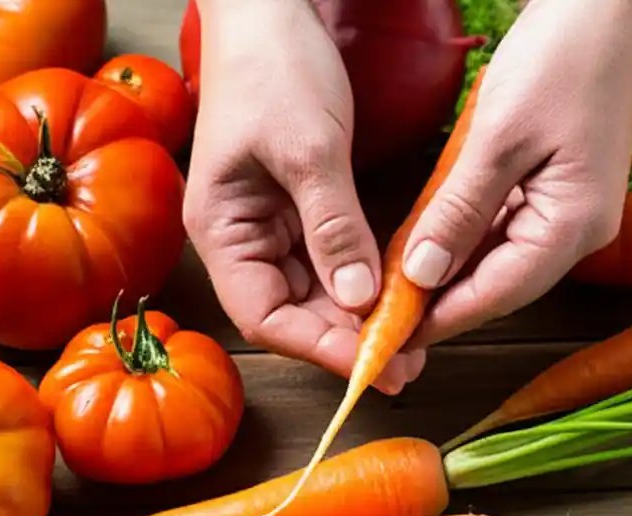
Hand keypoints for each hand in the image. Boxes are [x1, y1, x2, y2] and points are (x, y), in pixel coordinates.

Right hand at [183, 0, 424, 393]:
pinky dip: (361, 276)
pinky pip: (328, 257)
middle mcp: (239, 236)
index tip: (373, 365)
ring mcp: (267, 223)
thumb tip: (360, 299)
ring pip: (313, 290)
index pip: (264, 315)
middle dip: (345, 337)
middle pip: (290, 311)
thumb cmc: (274, 68)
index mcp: (221, 228)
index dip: (317, 346)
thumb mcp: (309, 149)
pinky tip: (397, 291)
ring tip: (410, 336)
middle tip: (406, 361)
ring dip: (357, 314)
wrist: (270, 9)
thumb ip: (333, 227)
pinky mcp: (296, 206)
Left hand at [401, 0, 631, 347]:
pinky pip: (505, 231)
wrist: (609, 8)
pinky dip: (464, 241)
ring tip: (392, 288)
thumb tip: (422, 273)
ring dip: (448, 274)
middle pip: (499, 287)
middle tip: (380, 319)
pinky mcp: (560, 191)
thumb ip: (459, 212)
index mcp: (572, 227)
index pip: (496, 296)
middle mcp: (579, 232)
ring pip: (498, 261)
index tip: (389, 340)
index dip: (440, 321)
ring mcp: (572, 213)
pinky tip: (426, 245)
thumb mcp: (497, 139)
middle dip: (440, 305)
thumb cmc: (564, 60)